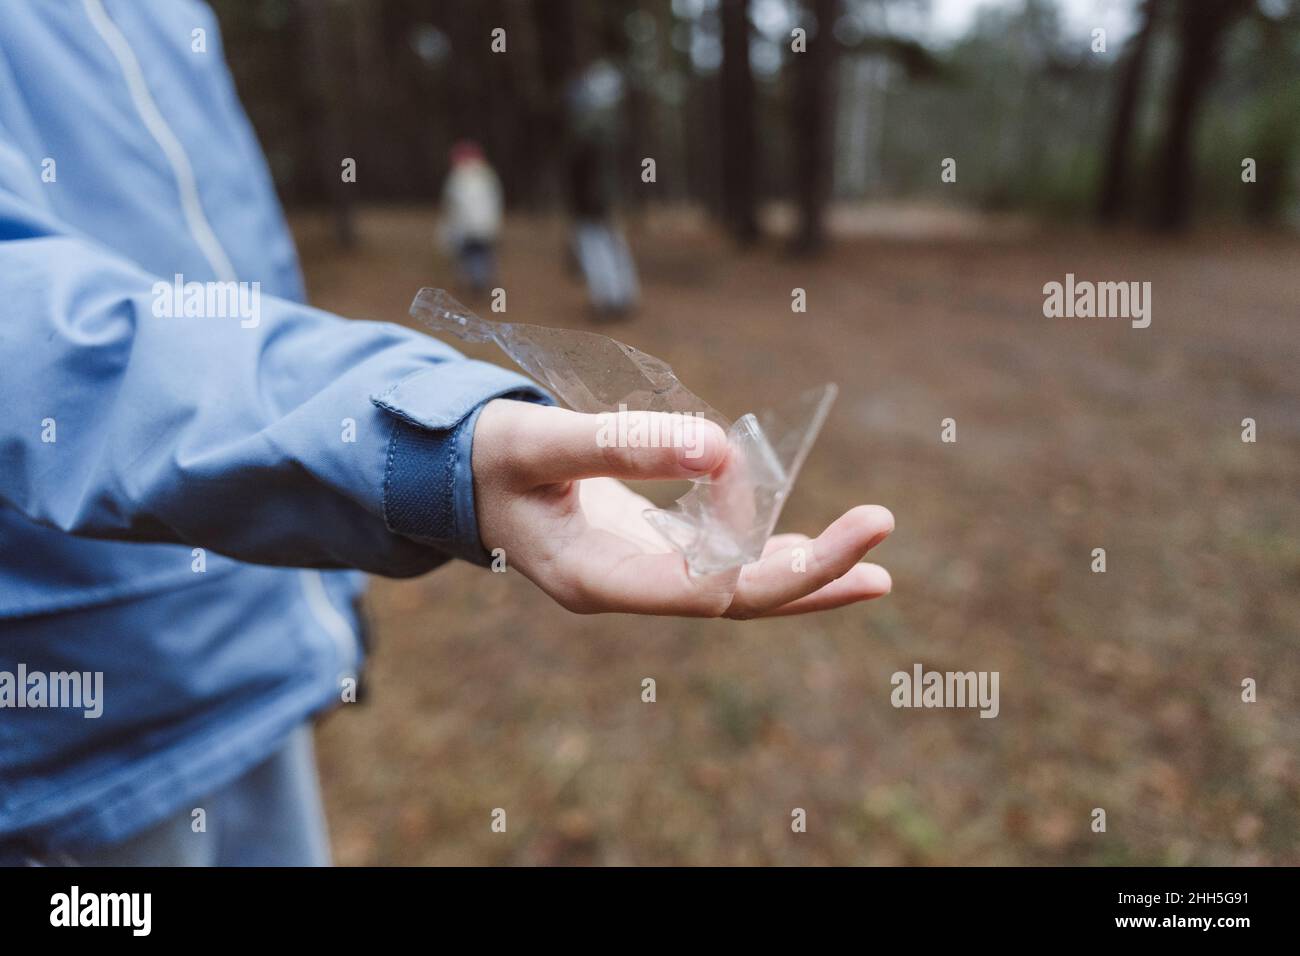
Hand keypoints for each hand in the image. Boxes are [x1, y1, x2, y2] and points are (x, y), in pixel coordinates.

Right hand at [471, 399, 893, 616]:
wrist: (458, 475)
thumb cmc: (488, 457)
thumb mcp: (538, 440)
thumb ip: (620, 444)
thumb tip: (721, 446)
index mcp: (595, 578)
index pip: (699, 593)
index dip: (766, 571)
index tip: (827, 539)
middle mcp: (627, 587)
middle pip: (734, 599)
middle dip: (811, 574)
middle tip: (881, 534)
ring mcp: (643, 573)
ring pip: (737, 588)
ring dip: (805, 572)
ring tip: (876, 558)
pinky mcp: (652, 550)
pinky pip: (723, 562)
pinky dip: (770, 551)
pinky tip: (815, 545)